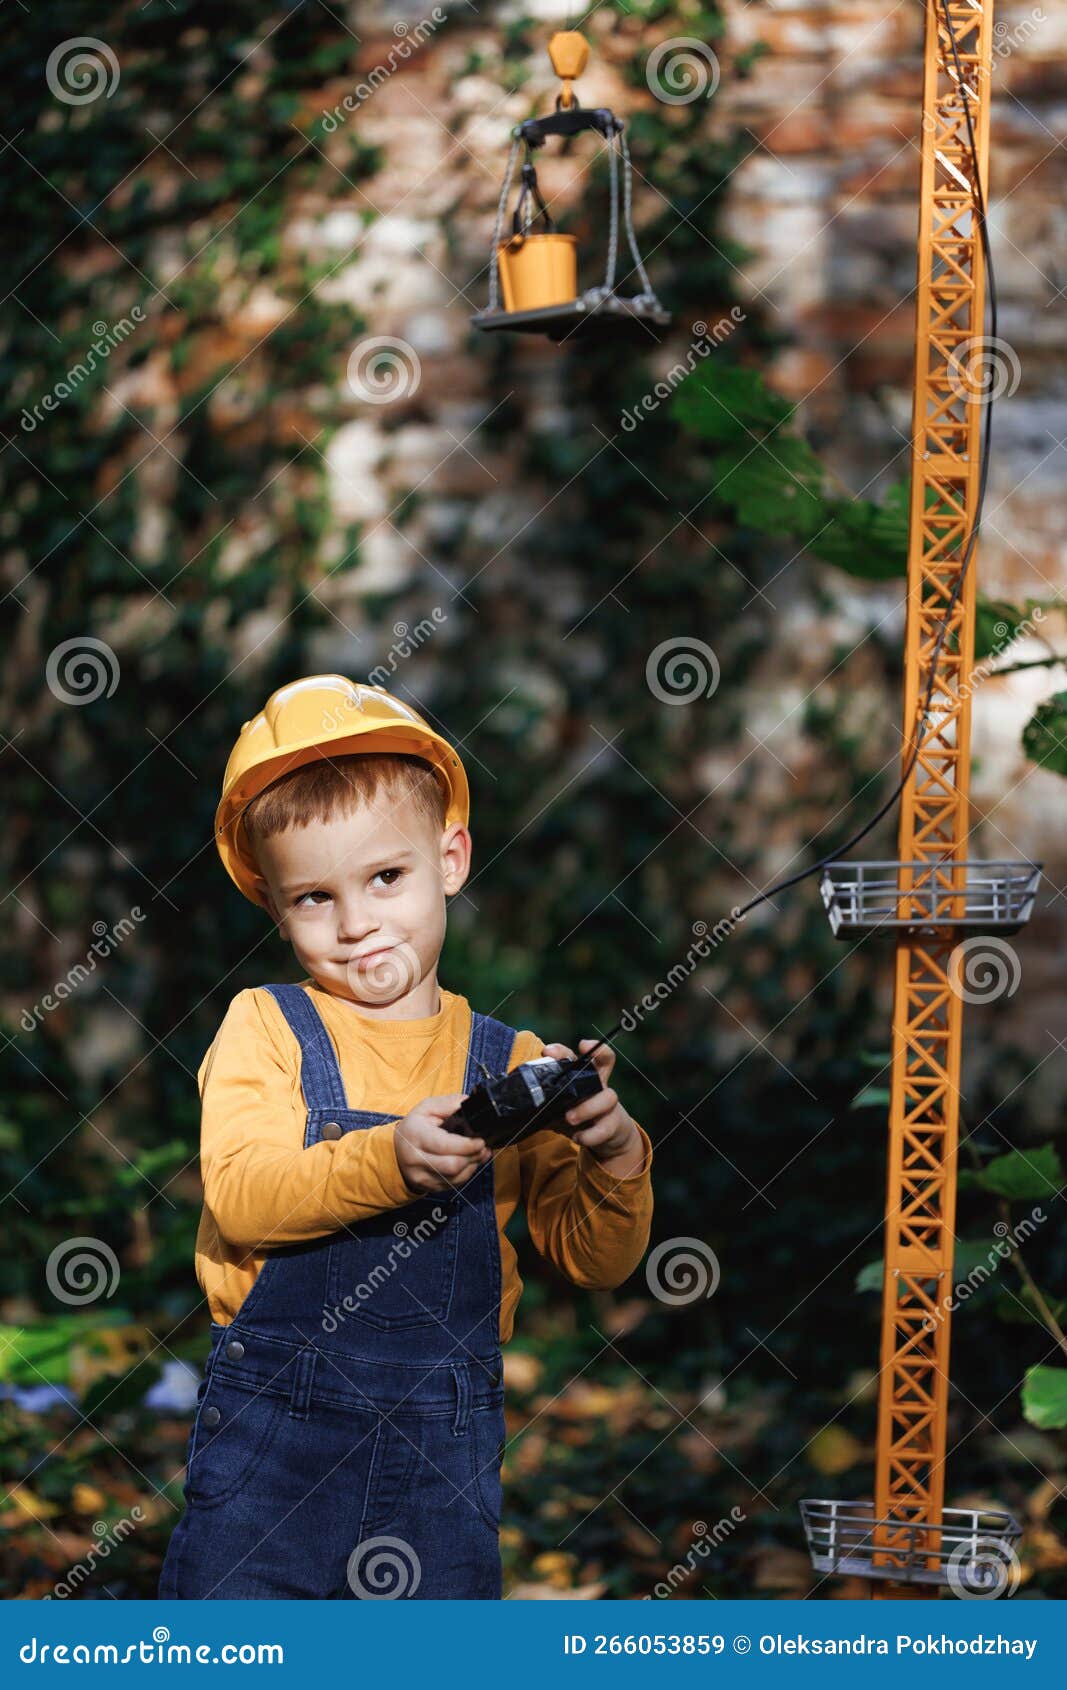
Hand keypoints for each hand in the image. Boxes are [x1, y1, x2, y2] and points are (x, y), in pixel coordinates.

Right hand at [392, 1094, 490, 1194]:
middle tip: (483, 1147)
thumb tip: (470, 1104)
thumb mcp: (427, 1108)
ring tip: (479, 1153)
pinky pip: (453, 1184)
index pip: (444, 1145)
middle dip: (473, 1156)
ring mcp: (421, 1176)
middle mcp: (415, 1159)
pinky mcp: (428, 1187)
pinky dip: (466, 1174)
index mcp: (416, 1136)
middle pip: (452, 1166)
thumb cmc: (415, 1127)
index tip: (480, 1140)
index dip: (467, 1145)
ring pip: (455, 1178)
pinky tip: (470, 1162)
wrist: (396, 1150)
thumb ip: (449, 1104)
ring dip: (473, 1166)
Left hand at [541, 1040, 644, 1175]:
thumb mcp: (557, 1106)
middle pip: (605, 1061)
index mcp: (582, 1076)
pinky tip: (578, 1137)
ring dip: (587, 1108)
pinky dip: (590, 1135)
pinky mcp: (613, 1125)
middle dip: (599, 1053)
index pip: (581, 1054)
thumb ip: (543, 1101)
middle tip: (579, 1061)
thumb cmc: (575, 1114)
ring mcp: (608, 1104)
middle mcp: (598, 1084)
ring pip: (608, 1097)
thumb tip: (516, 1102)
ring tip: (569, 1118)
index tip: (549, 1051)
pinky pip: (605, 1128)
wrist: (605, 1136)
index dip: (569, 1049)